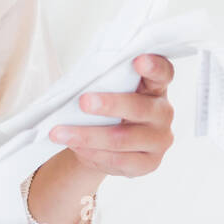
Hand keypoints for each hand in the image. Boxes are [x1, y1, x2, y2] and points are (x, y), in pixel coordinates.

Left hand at [47, 53, 175, 178]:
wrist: (107, 145)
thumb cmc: (108, 110)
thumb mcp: (108, 93)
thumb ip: (105, 84)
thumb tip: (78, 84)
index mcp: (155, 87)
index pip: (163, 73)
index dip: (154, 67)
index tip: (139, 60)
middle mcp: (163, 112)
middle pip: (140, 108)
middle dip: (110, 104)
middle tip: (83, 102)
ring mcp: (159, 140)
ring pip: (123, 139)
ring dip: (88, 135)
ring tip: (60, 133)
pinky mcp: (149, 164)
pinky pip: (119, 160)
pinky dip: (93, 153)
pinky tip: (76, 147)